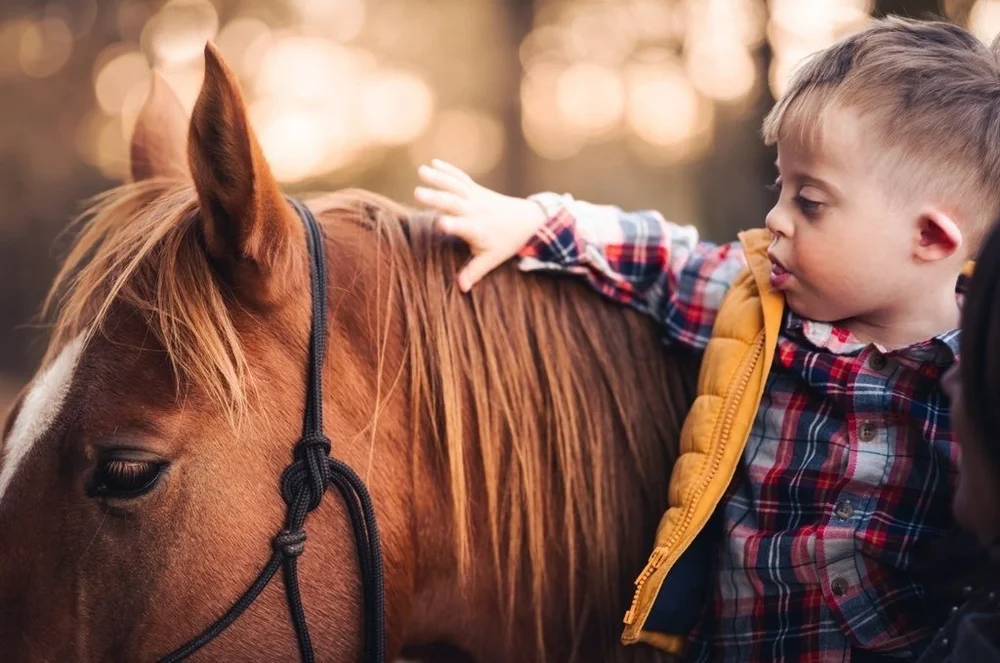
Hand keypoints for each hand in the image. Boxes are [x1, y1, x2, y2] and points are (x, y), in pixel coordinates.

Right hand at [415, 159, 547, 291]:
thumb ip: (475, 271)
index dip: (453, 225)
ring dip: (439, 178)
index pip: (464, 227)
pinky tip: (433, 163)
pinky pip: (461, 178)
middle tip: (417, 193)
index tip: (440, 223)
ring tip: (421, 171)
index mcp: (478, 229)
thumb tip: (461, 288)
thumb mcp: (492, 259)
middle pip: (455, 203)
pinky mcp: (477, 189)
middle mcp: (476, 211)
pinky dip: (449, 170)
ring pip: (456, 186)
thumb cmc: (506, 242)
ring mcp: (476, 197)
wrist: (527, 220)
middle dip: (437, 198)